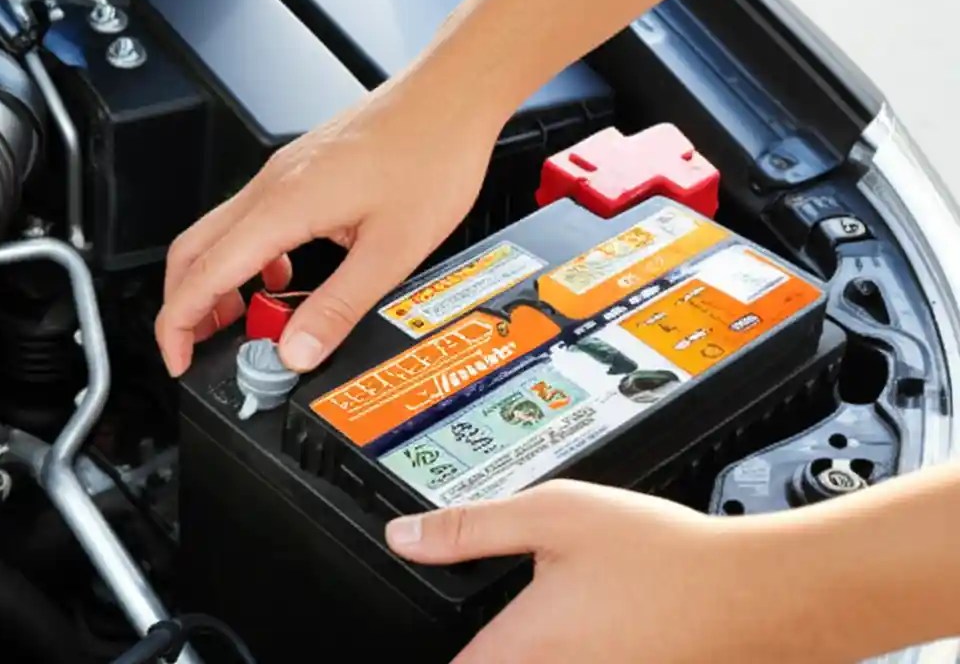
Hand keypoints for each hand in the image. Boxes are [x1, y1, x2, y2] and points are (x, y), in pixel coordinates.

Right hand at [155, 73, 504, 375]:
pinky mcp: (300, 170)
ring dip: (214, 283)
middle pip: (191, 251)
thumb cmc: (432, 154)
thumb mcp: (391, 251)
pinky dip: (248, 260)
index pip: (203, 274)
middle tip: (193, 348)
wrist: (451, 97)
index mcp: (284, 205)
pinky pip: (251, 220)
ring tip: (238, 324)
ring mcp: (283, 174)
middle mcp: (272, 185)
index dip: (179, 325)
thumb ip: (338, 308)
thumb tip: (297, 352)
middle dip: (182, 306)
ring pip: (218, 234)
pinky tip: (282, 281)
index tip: (178, 359)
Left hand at [385, 480, 853, 663]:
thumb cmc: (666, 557)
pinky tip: (593, 631)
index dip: (438, 650)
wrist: (758, 594)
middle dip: (488, 649)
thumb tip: (406, 537)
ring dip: (530, 655)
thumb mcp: (554, 514)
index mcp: (521, 649)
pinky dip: (575, 655)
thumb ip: (469, 527)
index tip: (437, 635)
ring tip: (555, 621)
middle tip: (503, 620)